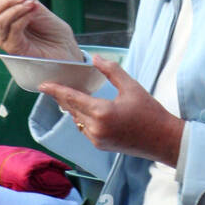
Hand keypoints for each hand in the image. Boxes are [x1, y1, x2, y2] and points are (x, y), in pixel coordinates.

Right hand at [0, 0, 82, 60]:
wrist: (65, 47)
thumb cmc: (52, 28)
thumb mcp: (37, 7)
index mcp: (6, 15)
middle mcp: (3, 28)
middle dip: (8, 0)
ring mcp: (7, 39)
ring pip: (1, 19)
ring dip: (17, 8)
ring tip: (32, 5)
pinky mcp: (14, 48)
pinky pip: (13, 29)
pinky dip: (23, 17)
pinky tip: (33, 12)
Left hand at [39, 55, 183, 164]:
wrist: (162, 140)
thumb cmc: (150, 112)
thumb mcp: (132, 86)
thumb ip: (111, 71)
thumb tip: (95, 58)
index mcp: (102, 112)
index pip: (71, 98)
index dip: (55, 91)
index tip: (42, 85)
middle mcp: (96, 128)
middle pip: (72, 109)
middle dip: (64, 97)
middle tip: (55, 86)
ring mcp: (97, 139)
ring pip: (77, 120)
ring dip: (74, 108)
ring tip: (71, 95)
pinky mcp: (100, 146)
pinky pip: (84, 129)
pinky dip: (83, 117)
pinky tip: (87, 109)